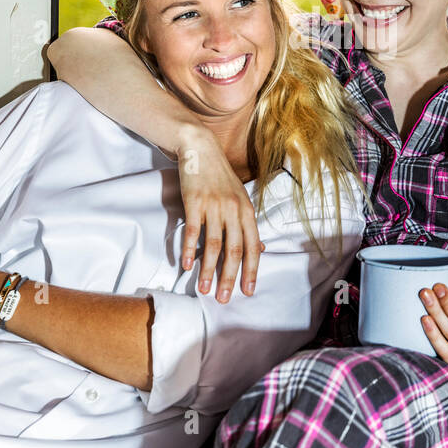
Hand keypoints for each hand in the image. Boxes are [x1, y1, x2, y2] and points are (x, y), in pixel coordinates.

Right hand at [175, 126, 264, 302]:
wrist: (201, 149)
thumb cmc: (221, 177)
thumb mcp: (240, 199)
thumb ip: (248, 225)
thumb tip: (261, 249)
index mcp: (247, 211)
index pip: (253, 246)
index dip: (251, 270)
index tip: (248, 291)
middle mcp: (233, 210)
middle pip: (235, 250)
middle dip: (231, 277)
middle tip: (225, 298)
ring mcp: (214, 206)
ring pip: (214, 244)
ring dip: (208, 270)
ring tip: (204, 289)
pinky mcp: (194, 202)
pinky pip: (192, 231)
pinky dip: (189, 249)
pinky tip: (186, 265)